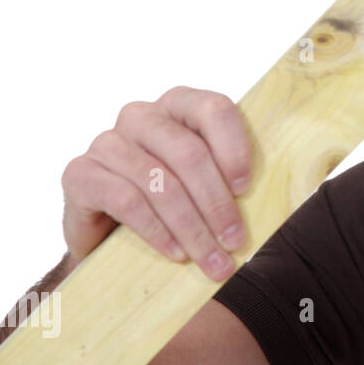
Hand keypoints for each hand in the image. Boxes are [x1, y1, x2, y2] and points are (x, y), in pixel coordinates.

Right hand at [60, 86, 252, 280]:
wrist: (111, 235)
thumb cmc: (174, 203)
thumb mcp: (209, 183)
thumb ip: (237, 178)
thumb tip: (284, 194)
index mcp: (180, 105)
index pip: (213, 108)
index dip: (234, 148)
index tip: (247, 189)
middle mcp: (141, 116)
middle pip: (188, 153)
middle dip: (216, 203)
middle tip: (234, 242)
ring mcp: (107, 142)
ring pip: (159, 182)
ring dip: (192, 227)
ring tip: (211, 259)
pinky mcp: (79, 173)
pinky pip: (125, 200)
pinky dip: (156, 231)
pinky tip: (176, 253)